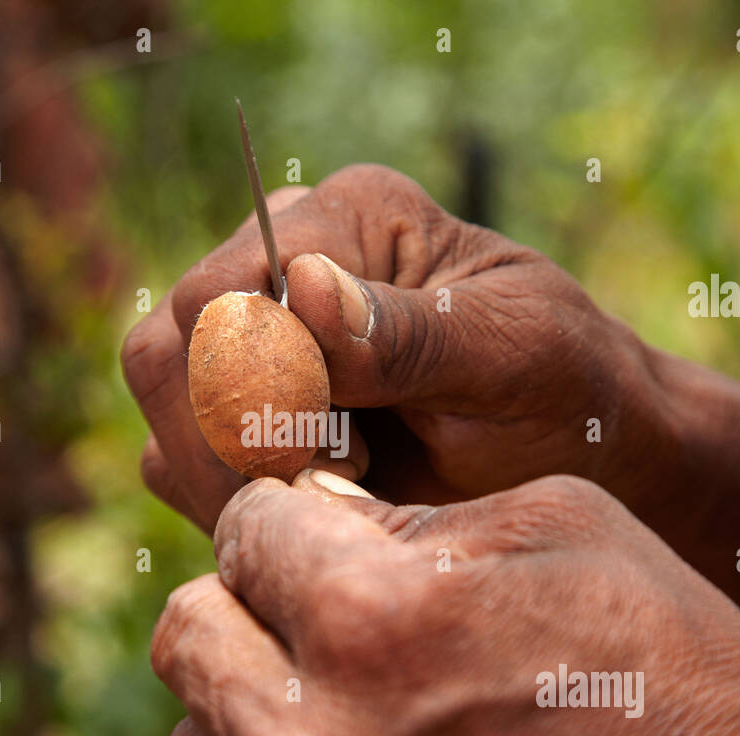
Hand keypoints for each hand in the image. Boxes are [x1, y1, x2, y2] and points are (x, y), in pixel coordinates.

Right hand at [122, 165, 671, 531]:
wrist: (573, 457)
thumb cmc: (560, 391)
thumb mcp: (510, 355)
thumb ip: (411, 332)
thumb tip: (303, 286)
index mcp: (344, 220)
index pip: (221, 293)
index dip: (253, 385)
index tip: (337, 451)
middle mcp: (279, 269)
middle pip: (168, 351)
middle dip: (231, 442)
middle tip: (326, 486)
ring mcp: (250, 345)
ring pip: (166, 414)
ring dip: (229, 479)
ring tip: (334, 499)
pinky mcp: (240, 416)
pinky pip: (178, 463)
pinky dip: (230, 502)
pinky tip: (314, 511)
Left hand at [151, 471, 739, 735]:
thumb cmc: (677, 679)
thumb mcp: (560, 531)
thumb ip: (411, 512)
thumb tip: (316, 518)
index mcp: (372, 620)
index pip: (246, 524)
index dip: (291, 513)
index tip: (326, 523)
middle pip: (191, 625)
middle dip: (252, 594)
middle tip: (326, 595)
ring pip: (197, 726)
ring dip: (251, 686)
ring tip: (346, 682)